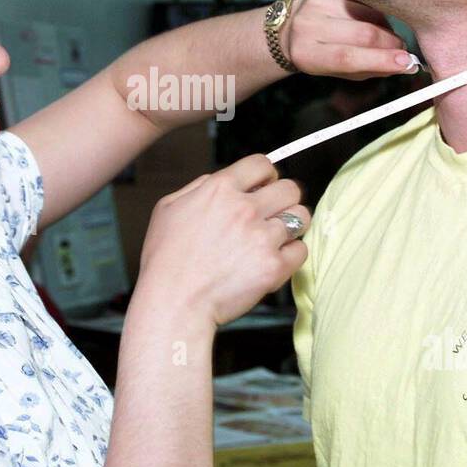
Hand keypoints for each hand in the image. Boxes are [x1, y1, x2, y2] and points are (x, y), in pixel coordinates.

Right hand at [137, 155, 308, 327]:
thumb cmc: (166, 260)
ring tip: (276, 237)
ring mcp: (262, 237)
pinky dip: (291, 255)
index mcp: (219, 190)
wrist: (173, 302)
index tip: (265, 186)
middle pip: (290, 188)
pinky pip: (301, 250)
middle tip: (274, 213)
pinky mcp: (273, 267)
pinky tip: (274, 260)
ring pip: (301, 217)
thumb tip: (221, 180)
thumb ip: (198, 187)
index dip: (266, 174)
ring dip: (291, 226)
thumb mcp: (168, 208)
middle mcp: (244, 208)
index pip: (261, 164)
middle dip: (284, 198)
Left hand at [283, 0, 416, 78]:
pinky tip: (373, 15)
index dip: (380, 60)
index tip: (407, 63)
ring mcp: (317, 0)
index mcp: (306, 54)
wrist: (295, 26)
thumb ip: (371, 69)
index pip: (347, 57)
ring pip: (369, 13)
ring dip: (385, 26)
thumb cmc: (324, 53)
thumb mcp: (341, 72)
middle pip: (363, 33)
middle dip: (391, 43)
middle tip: (401, 49)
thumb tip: (407, 65)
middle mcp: (308, 24)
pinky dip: (377, 8)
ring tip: (383, 33)